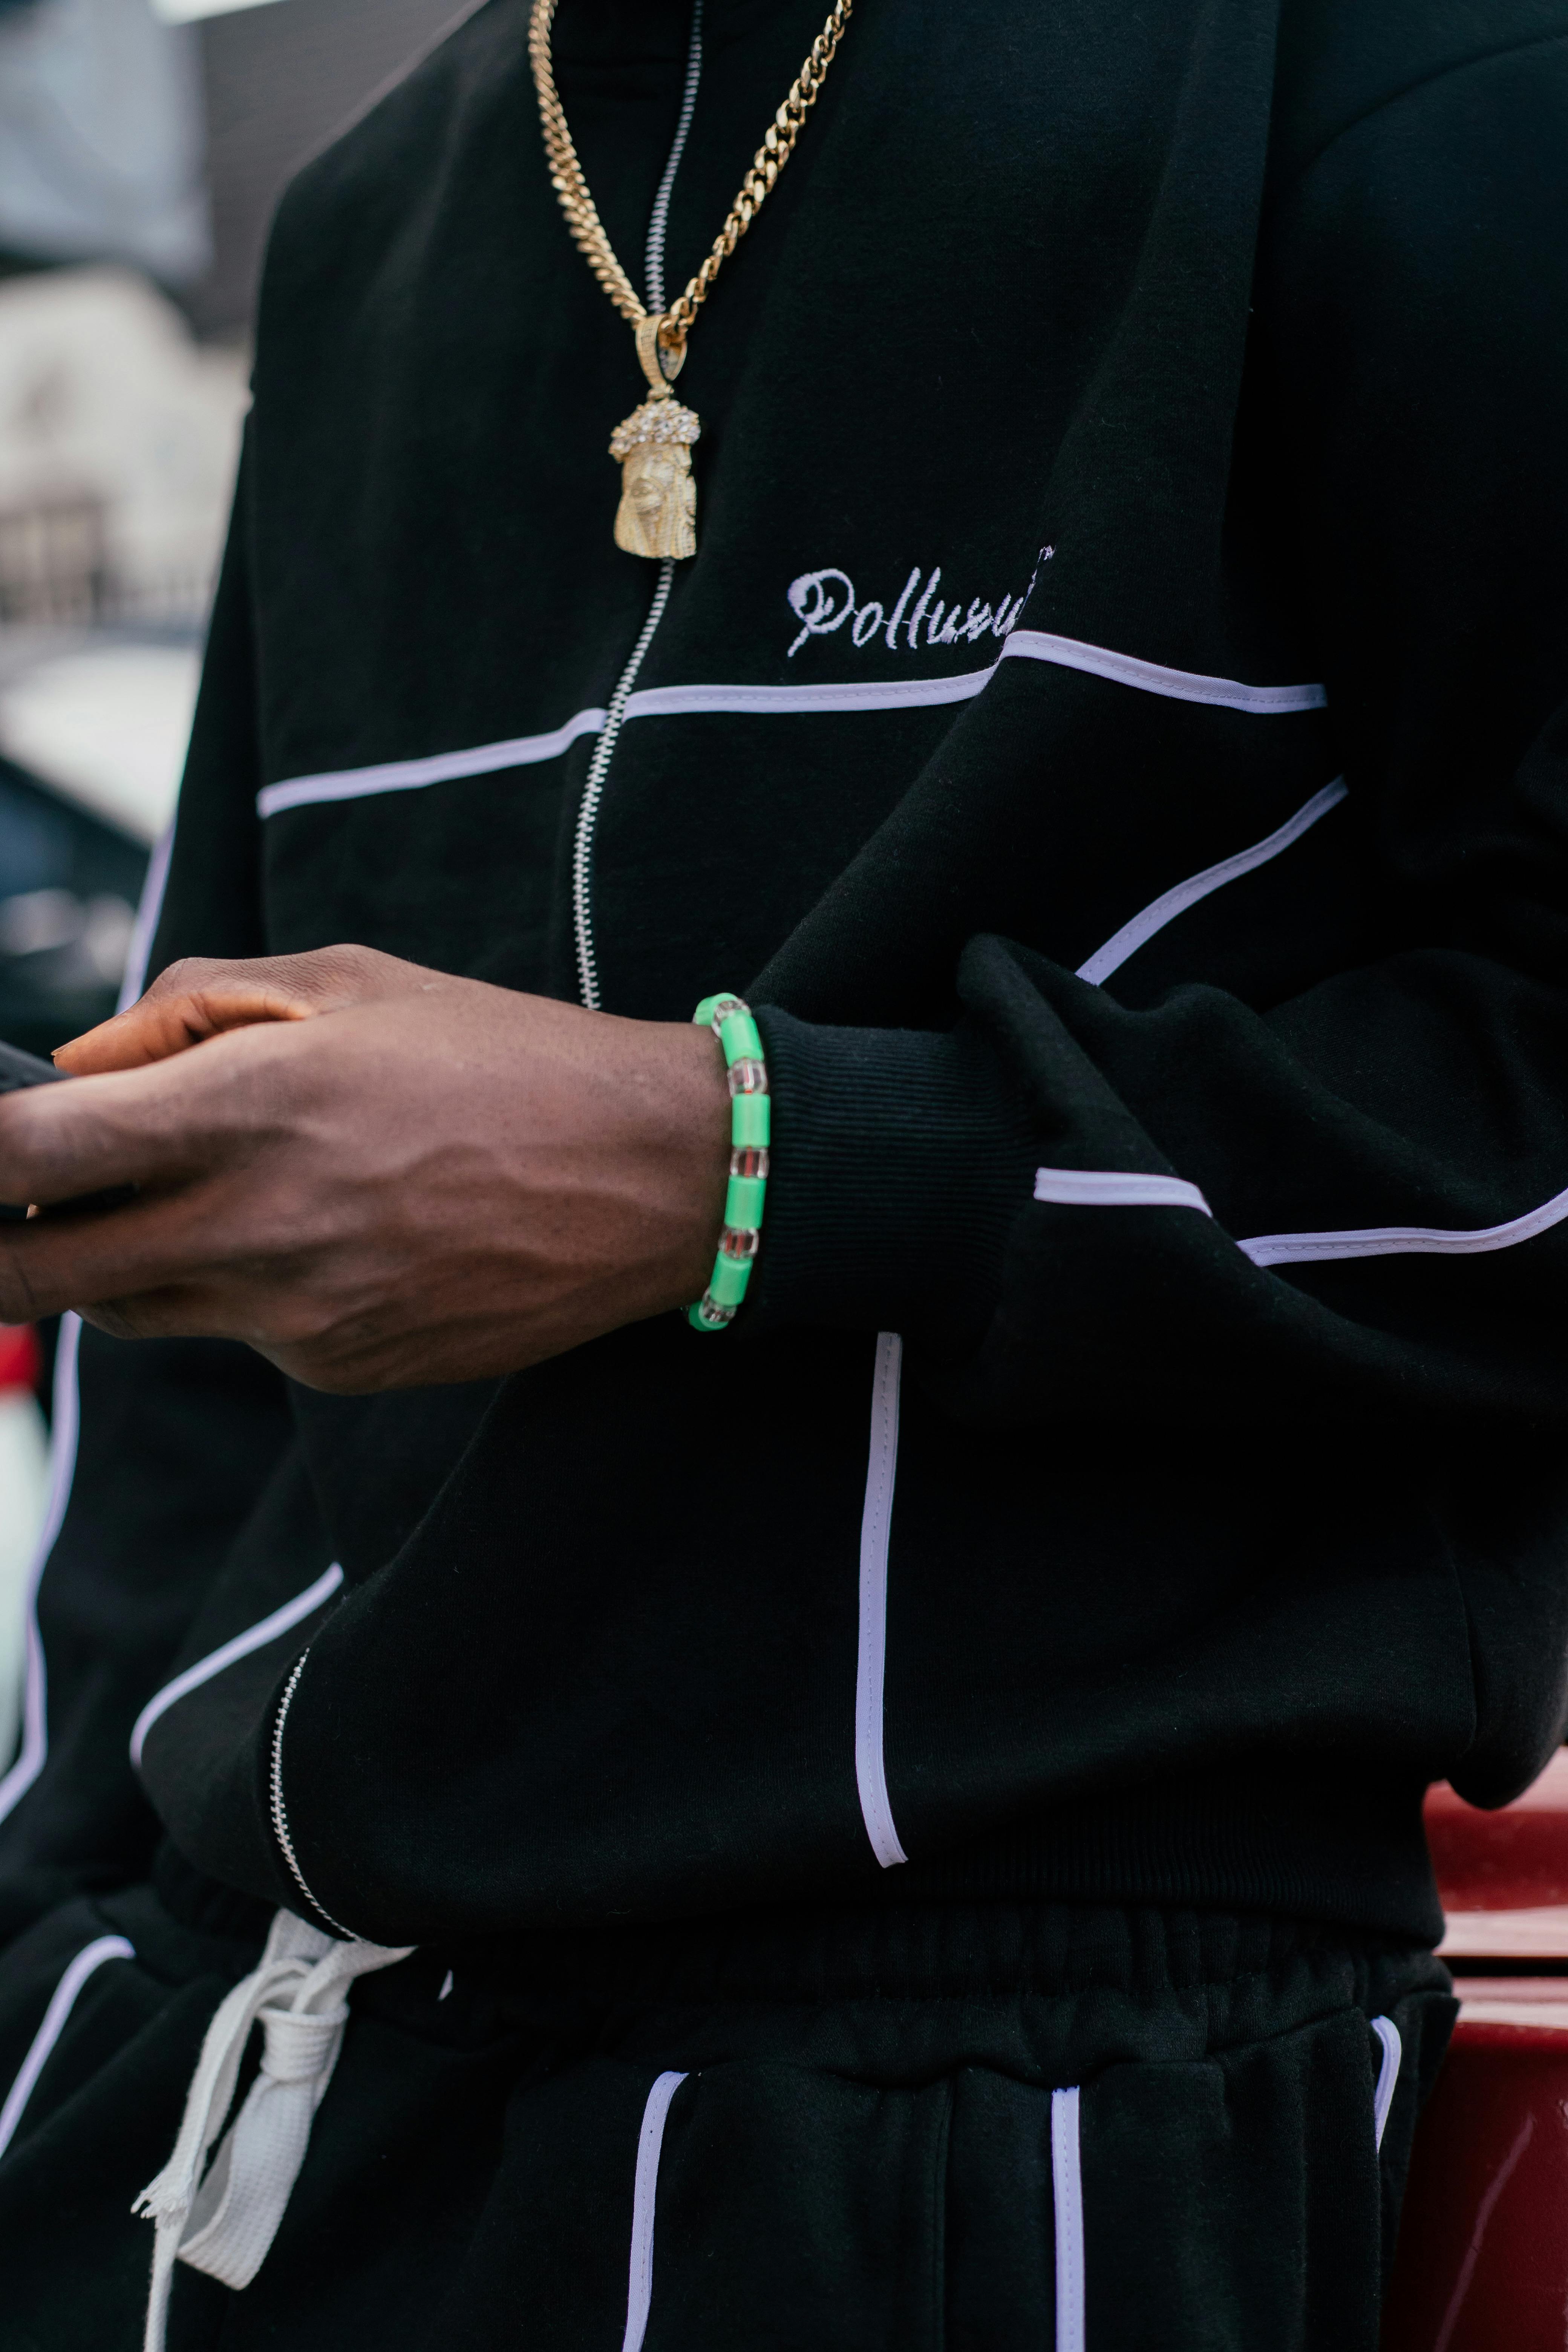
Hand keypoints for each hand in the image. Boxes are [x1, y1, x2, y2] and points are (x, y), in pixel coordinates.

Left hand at [0, 947, 730, 1390]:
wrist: (657, 1177)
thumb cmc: (506, 1057)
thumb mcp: (350, 981)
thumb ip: (189, 1009)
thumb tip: (77, 1069)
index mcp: (252, 1102)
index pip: (29, 1151)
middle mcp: (258, 1223)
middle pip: (37, 1270)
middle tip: (20, 1205)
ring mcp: (297, 1315)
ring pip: (131, 1309)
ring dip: (123, 1259)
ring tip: (220, 1192)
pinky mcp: (340, 1368)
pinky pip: (240, 1336)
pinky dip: (246, 1290)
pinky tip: (338, 1237)